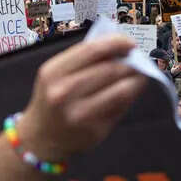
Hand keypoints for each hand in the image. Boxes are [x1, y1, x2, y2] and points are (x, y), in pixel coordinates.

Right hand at [15, 34, 143, 163]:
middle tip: (138, 61)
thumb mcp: (57, 75)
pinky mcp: (95, 130)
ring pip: (121, 90)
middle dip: (130, 63)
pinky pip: (121, 107)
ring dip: (136, 80)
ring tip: (139, 76)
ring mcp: (80, 114)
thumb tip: (121, 49)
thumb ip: (84, 61)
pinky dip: (130, 97)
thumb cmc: (54, 100)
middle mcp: (64, 93)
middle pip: (110, 70)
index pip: (92, 50)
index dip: (117, 43)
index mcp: (53, 73)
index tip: (130, 43)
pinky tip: (129, 92)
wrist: (42, 138)